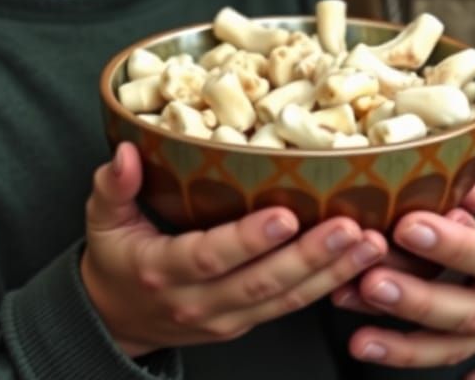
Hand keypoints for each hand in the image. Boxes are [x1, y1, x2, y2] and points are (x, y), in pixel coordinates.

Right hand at [80, 142, 387, 356]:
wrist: (115, 320)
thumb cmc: (115, 258)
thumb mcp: (102, 220)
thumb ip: (112, 186)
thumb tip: (125, 151)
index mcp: (163, 270)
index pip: (210, 257)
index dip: (248, 239)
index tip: (285, 214)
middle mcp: (198, 302)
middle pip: (261, 284)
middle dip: (310, 257)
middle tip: (352, 227)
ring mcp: (226, 318)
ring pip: (285, 300)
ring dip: (333, 273)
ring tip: (372, 245)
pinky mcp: (246, 323)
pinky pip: (290, 307)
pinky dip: (329, 287)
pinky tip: (361, 264)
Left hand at [337, 106, 474, 368]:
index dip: (456, 246)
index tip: (411, 225)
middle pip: (470, 310)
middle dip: (417, 296)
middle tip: (370, 275)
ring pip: (450, 339)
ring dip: (398, 329)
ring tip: (350, 301)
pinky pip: (440, 350)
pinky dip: (400, 349)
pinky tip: (363, 337)